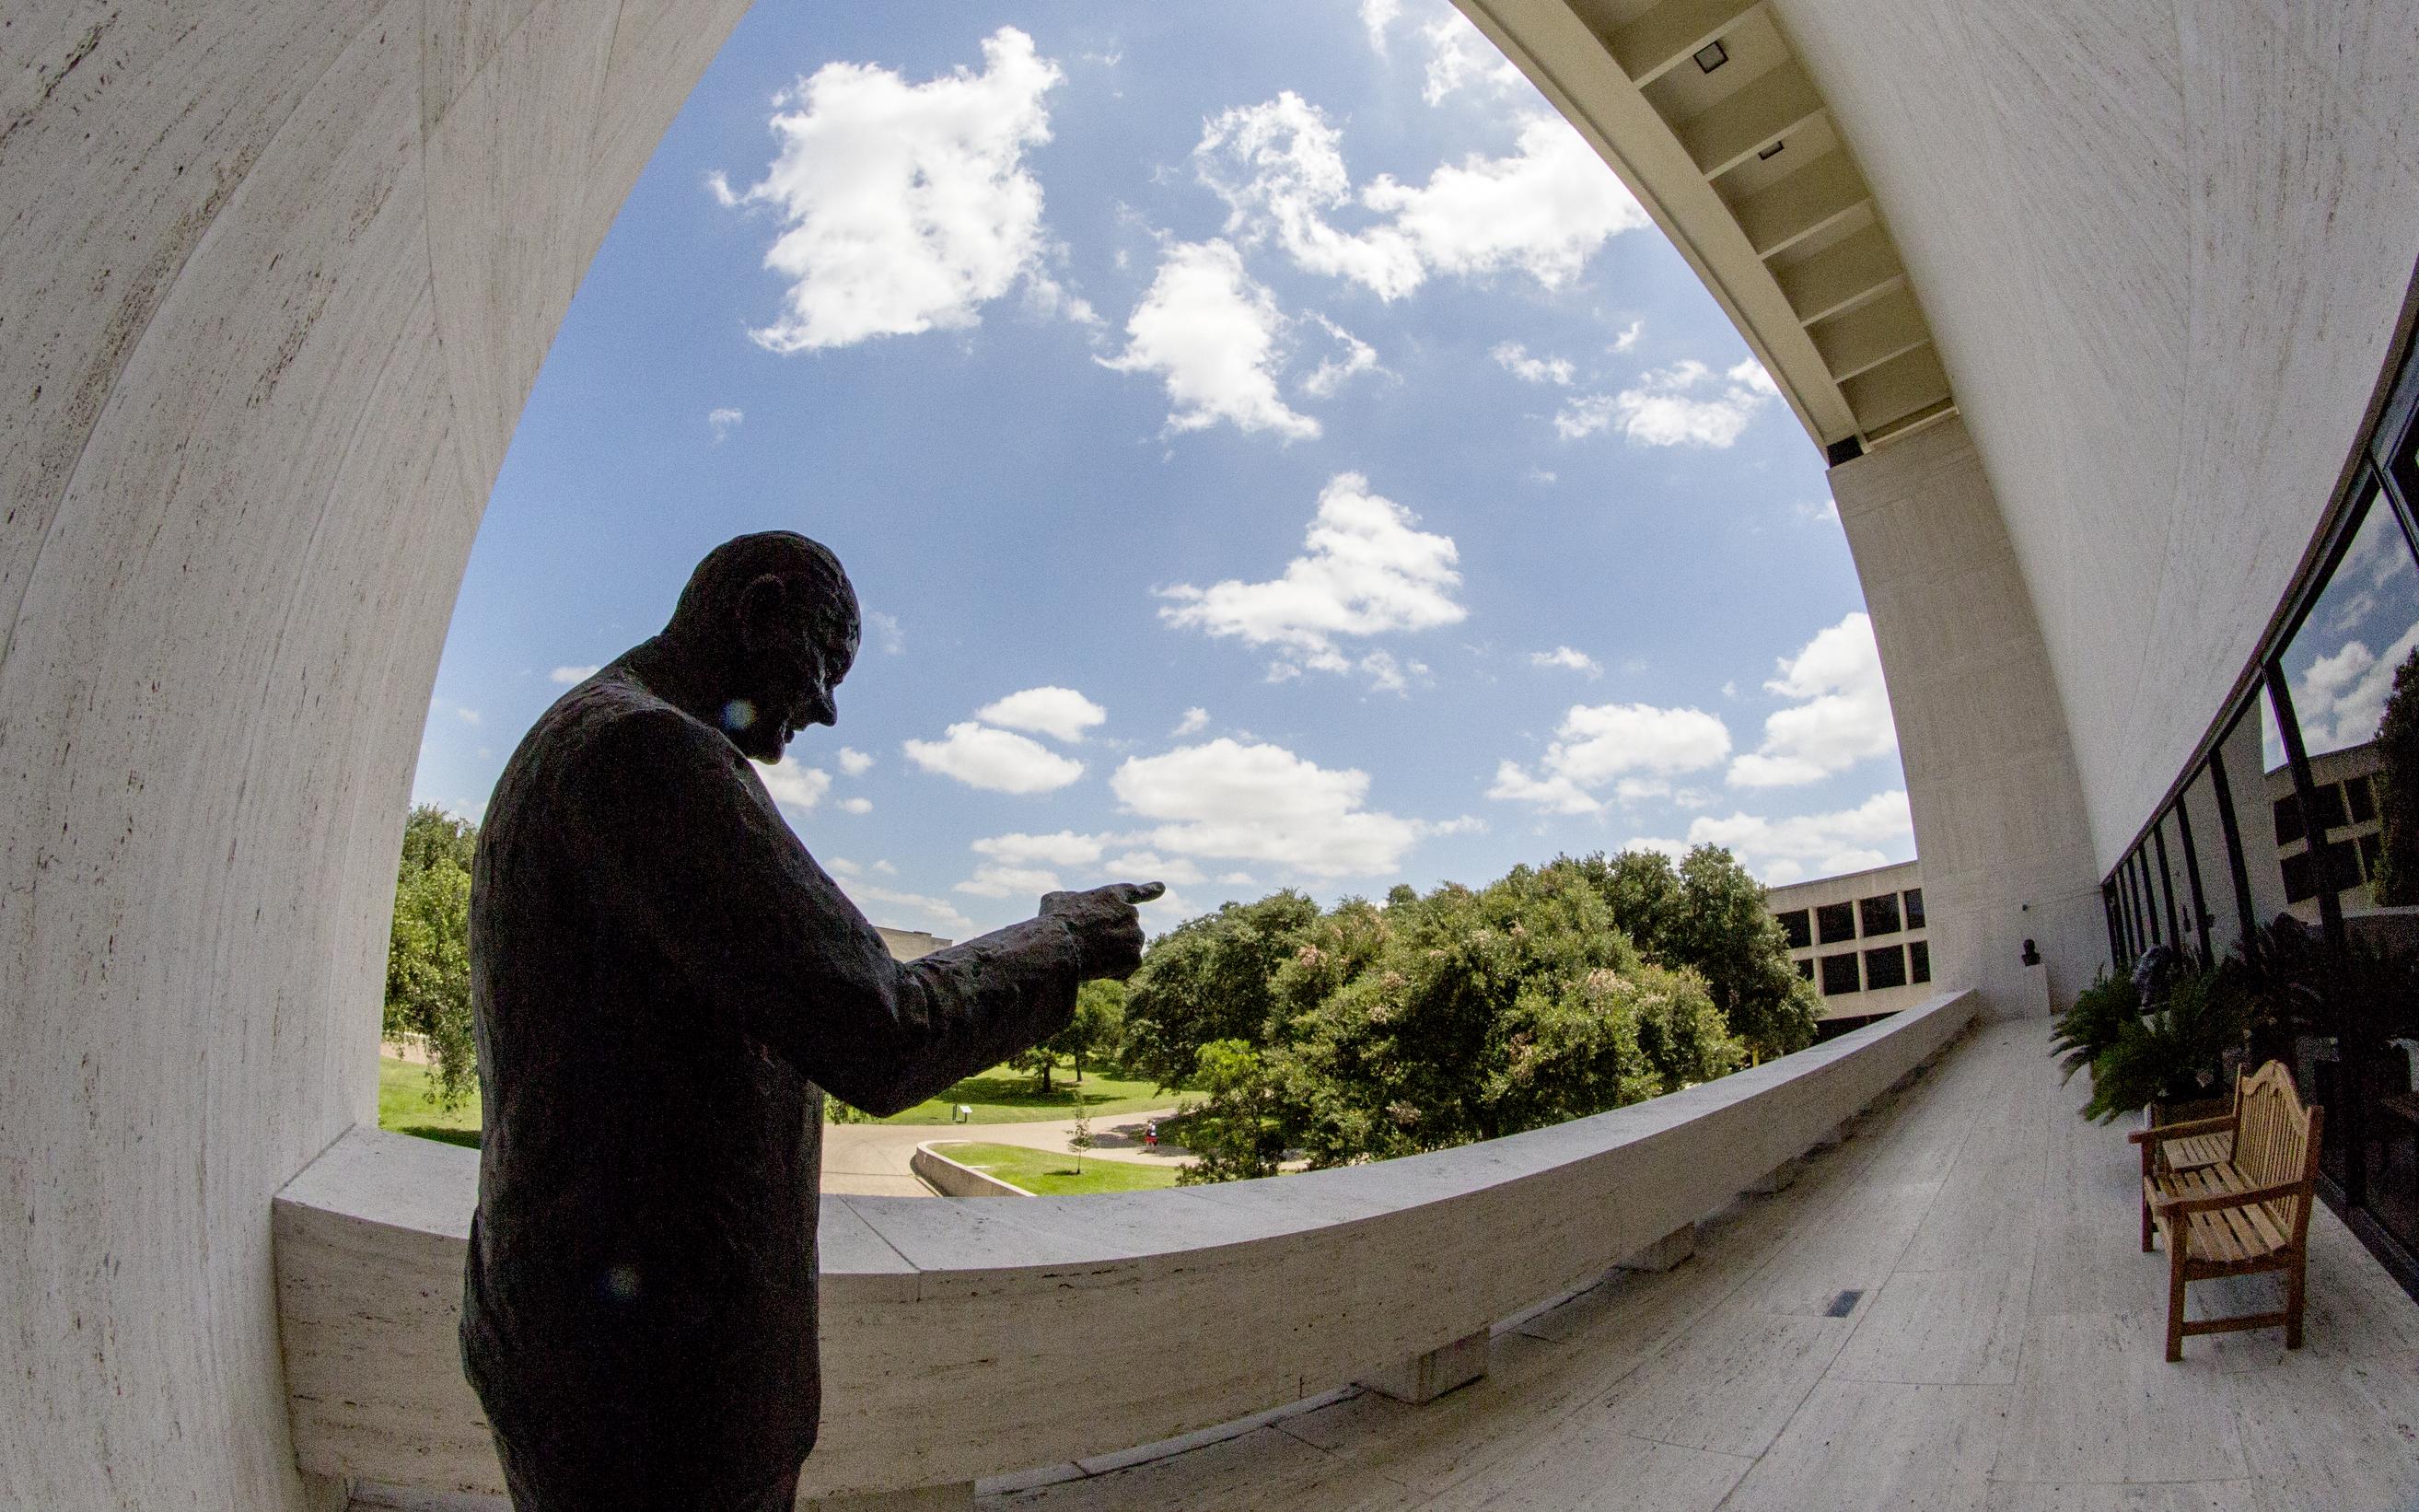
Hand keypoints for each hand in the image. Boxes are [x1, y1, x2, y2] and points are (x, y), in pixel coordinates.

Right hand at [1039, 881, 1162, 980]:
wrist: (1060, 944)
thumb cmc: (1053, 922)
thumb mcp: (1054, 901)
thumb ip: (1068, 900)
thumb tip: (1066, 904)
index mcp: (1112, 895)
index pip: (1134, 892)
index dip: (1148, 890)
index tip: (1162, 888)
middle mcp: (1129, 913)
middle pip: (1126, 930)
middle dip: (1113, 940)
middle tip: (1088, 945)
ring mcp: (1135, 935)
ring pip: (1126, 951)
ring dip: (1111, 957)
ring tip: (1089, 955)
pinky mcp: (1135, 957)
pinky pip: (1125, 970)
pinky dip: (1112, 973)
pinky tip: (1096, 967)